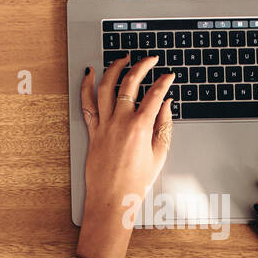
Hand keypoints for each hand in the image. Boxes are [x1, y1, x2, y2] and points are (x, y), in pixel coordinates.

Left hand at [80, 55, 174, 233]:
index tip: (169, 75)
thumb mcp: (159, 154)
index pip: (155, 95)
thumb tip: (167, 105)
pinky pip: (87, 103)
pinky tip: (90, 73)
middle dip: (142, 66)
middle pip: (130, 83)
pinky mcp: (93, 131)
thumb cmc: (136, 183)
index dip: (164, 81)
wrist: (112, 199)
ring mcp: (104, 124)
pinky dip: (87, 86)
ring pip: (106, 87)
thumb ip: (164, 126)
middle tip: (150, 59)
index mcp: (140, 127)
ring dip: (114, 68)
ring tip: (123, 58)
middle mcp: (120, 122)